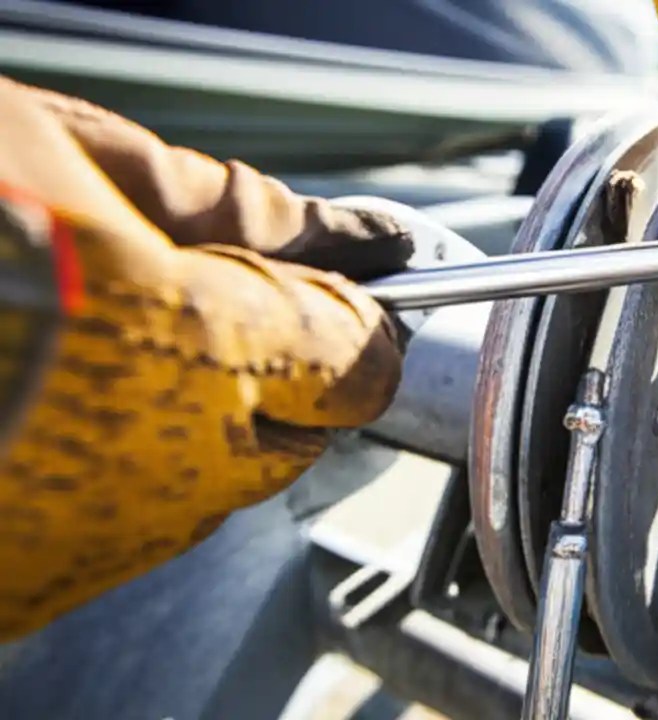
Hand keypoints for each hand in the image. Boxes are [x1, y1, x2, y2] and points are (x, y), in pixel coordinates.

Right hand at [0, 77, 410, 636]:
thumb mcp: (74, 154)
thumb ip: (237, 206)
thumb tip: (359, 235)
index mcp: (209, 352)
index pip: (365, 361)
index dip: (352, 315)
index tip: (336, 284)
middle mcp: (169, 473)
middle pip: (295, 436)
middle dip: (266, 371)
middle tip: (164, 301)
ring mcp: (89, 545)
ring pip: (205, 489)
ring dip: (173, 422)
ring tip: (60, 348)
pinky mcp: (19, 591)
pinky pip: (113, 531)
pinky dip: (97, 474)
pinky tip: (23, 407)